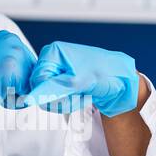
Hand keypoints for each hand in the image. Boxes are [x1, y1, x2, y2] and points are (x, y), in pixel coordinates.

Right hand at [0, 31, 35, 139]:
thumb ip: (13, 67)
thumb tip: (35, 80)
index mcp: (7, 38)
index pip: (30, 68)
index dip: (15, 82)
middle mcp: (12, 41)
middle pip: (33, 77)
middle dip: (17, 89)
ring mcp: (13, 52)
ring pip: (31, 86)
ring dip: (14, 96)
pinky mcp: (13, 67)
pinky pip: (26, 95)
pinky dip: (12, 102)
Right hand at [21, 41, 138, 116]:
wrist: (123, 79)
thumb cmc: (106, 74)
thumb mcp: (80, 81)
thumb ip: (55, 88)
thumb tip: (33, 96)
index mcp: (53, 52)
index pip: (36, 80)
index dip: (50, 93)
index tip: (69, 95)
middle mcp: (52, 60)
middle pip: (40, 89)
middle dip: (58, 98)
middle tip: (78, 95)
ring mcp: (57, 70)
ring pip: (47, 96)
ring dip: (65, 102)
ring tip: (82, 95)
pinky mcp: (62, 81)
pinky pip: (56, 98)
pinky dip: (68, 102)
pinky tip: (81, 96)